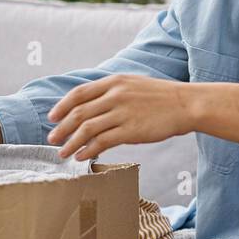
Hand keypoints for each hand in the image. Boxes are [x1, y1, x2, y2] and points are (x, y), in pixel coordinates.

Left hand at [47, 74, 192, 160]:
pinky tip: (82, 156)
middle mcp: (116, 95)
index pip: (79, 93)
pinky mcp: (131, 130)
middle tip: (52, 139)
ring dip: (71, 142)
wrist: (186, 105)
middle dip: (62, 128)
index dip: (62, 106)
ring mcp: (123, 113)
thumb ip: (112, 92)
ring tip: (63, 152)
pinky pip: (102, 142)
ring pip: (87, 129)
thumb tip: (91, 106)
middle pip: (79, 113)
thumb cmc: (161, 97)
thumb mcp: (133, 84)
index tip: (52, 117)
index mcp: (114, 82)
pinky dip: (88, 150)